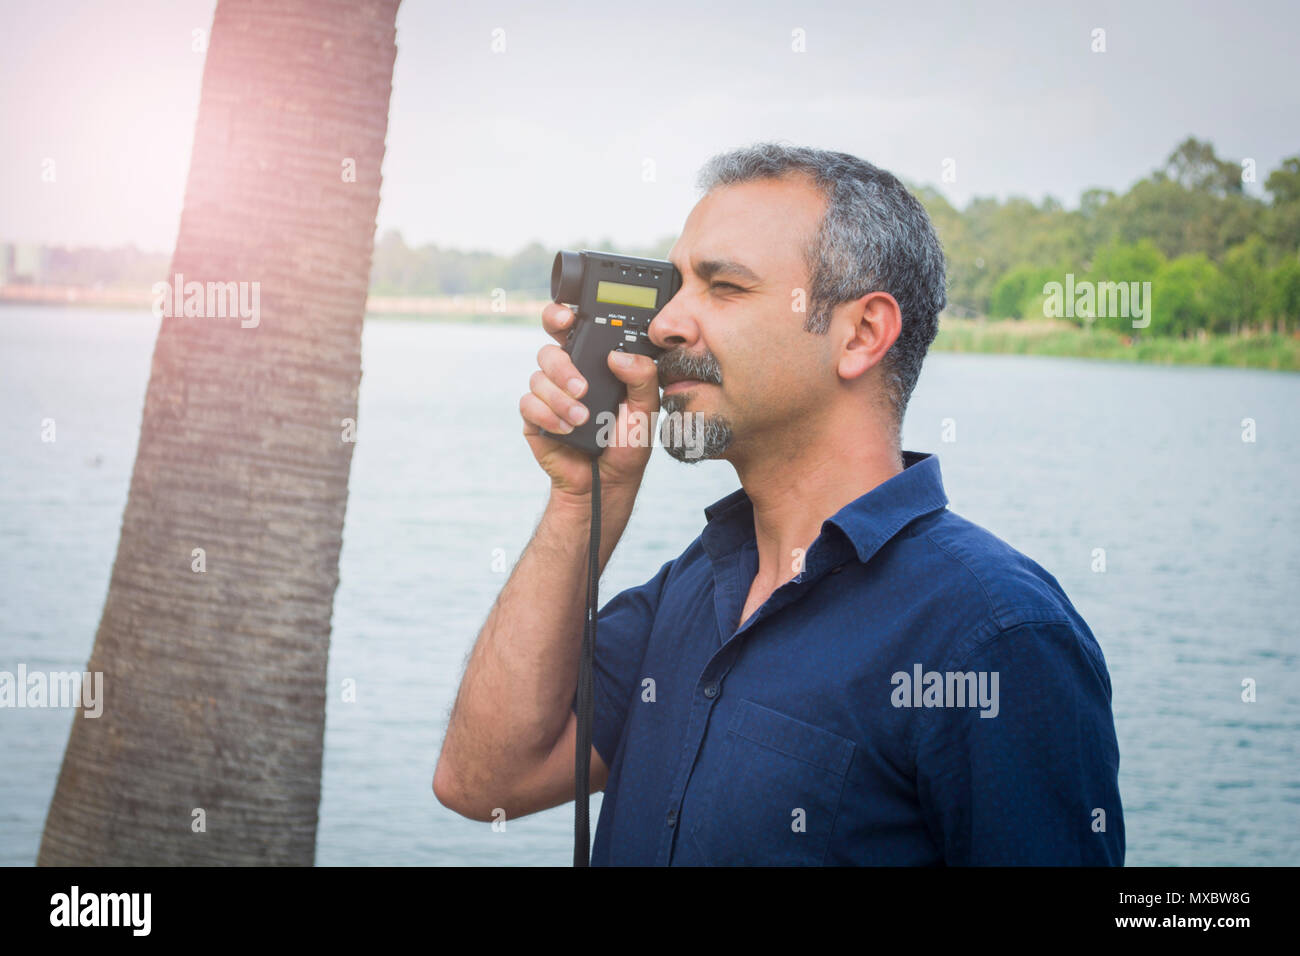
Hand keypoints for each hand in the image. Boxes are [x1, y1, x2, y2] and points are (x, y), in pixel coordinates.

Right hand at [520, 302, 659, 499]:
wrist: (606, 482)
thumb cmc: (627, 444)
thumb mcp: (646, 409)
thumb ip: (643, 377)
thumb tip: (618, 356)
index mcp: (594, 364)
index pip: (572, 330)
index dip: (561, 316)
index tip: (568, 318)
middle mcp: (567, 374)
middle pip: (549, 350)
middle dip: (562, 365)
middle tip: (582, 386)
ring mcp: (549, 394)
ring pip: (538, 377)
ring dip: (561, 399)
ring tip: (583, 419)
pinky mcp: (534, 416)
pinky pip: (528, 403)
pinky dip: (549, 415)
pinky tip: (567, 429)